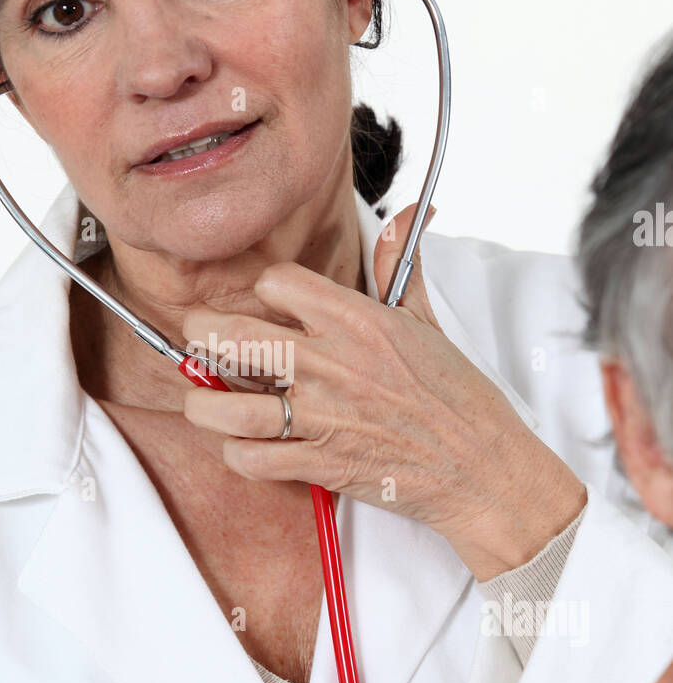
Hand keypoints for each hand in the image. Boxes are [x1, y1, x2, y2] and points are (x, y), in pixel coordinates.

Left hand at [181, 203, 586, 579]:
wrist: (482, 468)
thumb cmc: (458, 398)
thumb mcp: (428, 321)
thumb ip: (402, 266)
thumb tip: (411, 214)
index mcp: (358, 321)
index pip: (276, 283)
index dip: (262, 292)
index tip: (262, 306)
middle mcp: (332, 364)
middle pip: (231, 336)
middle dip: (201, 336)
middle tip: (200, 341)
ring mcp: (322, 417)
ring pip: (226, 407)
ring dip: (204, 404)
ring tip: (205, 401)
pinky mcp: (320, 465)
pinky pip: (252, 459)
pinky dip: (238, 455)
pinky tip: (245, 446)